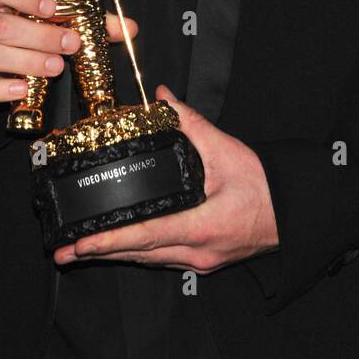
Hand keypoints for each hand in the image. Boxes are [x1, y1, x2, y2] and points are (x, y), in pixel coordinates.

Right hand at [0, 0, 136, 101]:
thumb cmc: (20, 26)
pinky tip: (22, 89)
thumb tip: (130, 28)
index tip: (53, 7)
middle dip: (39, 36)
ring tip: (55, 67)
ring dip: (25, 61)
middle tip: (70, 45)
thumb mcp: (46, 17)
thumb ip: (86, 20)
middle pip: (1, 26)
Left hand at [54, 85, 279, 272]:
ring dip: (115, 256)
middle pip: (139, 255)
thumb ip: (190, 122)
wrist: (295, 211)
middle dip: (99, 253)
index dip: (109, 241)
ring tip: (81, 253)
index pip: (145, 236)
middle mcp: (197, 252)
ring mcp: (201, 261)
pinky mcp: (205, 259)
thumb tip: (163, 97)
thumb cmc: (266, 185)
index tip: (80, 243)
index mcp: (201, 226)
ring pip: (149, 261)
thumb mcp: (227, 149)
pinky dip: (139, 253)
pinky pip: (163, 259)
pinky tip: (122, 247)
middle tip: (63, 252)